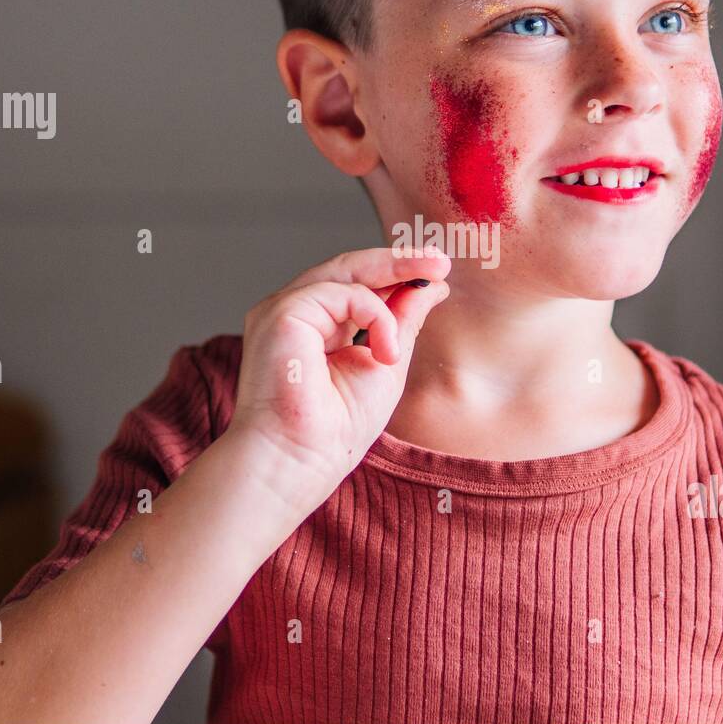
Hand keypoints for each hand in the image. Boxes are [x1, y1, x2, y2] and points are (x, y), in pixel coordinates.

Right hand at [226, 246, 450, 512]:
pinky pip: (342, 293)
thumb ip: (401, 322)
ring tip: (434, 277)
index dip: (397, 274)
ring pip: (345, 271)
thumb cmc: (333, 430)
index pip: (357, 287)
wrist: (298, 463)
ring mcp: (283, 311)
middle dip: (399, 260)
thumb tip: (429, 285)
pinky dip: (375, 315)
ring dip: (394, 271)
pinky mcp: (281, 314)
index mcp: (315, 328)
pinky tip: (387, 352)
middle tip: (441, 259)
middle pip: (349, 269)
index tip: (439, 272)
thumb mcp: (385, 364)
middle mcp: (294, 315)